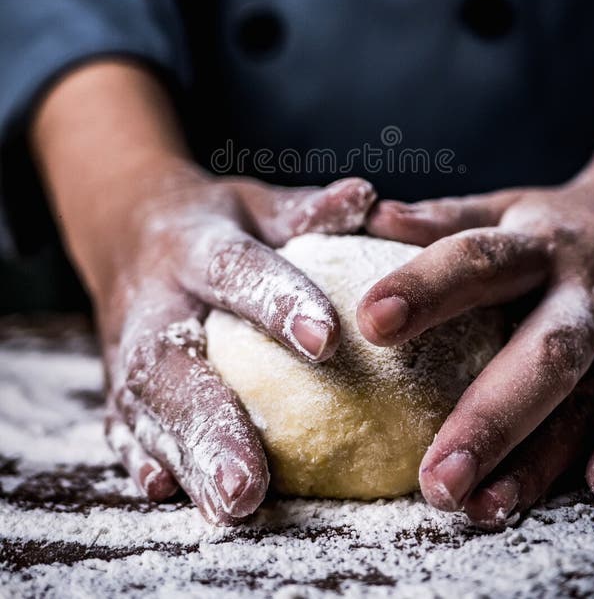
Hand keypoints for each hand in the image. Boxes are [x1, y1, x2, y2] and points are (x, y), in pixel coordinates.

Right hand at [100, 162, 375, 523]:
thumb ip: (306, 211)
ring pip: (147, 409)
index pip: (235, 270)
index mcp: (192, 245)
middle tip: (252, 482)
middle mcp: (152, 301)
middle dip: (211, 423)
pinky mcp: (116, 382)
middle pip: (172, 365)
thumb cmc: (217, 222)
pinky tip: (167, 492)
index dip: (276, 301)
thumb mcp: (258, 204)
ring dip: (186, 460)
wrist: (130, 229)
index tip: (326, 340)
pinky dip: (141, 458)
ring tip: (230, 508)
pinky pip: (123, 424)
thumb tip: (367, 196)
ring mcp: (124, 347)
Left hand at [359, 182, 593, 527]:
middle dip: (489, 418)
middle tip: (434, 475)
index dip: (426, 287)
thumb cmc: (559, 225)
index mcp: (538, 243)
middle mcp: (588, 292)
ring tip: (481, 506)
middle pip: (543, 354)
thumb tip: (376, 217)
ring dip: (540, 460)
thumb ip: (445, 218)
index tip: (371, 321)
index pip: (478, 260)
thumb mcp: (506, 206)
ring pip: (590, 402)